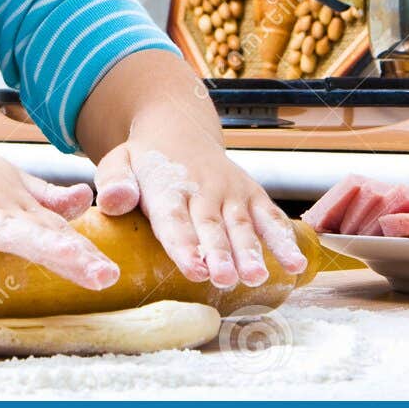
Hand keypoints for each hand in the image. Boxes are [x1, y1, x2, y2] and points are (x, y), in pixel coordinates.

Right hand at [0, 127, 119, 289]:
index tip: (113, 274)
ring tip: (66, 257)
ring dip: (32, 241)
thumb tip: (86, 201)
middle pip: (38, 230)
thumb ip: (42, 198)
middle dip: (72, 252)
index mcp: (12, 203)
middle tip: (106, 275)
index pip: (54, 231)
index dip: (83, 252)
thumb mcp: (3, 183)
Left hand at [92, 118, 308, 288]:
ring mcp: (231, 191)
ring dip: (251, 251)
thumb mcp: (119, 160)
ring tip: (257, 277)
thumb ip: (113, 181)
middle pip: (211, 226)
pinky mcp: (252, 194)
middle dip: (220, 254)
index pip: (175, 220)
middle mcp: (203, 188)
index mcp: (168, 186)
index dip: (184, 246)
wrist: (178, 128)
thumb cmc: (147, 160)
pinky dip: (284, 240)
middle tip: (227, 279)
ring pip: (242, 224)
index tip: (194, 269)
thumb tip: (113, 202)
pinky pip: (270, 217)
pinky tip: (295, 265)